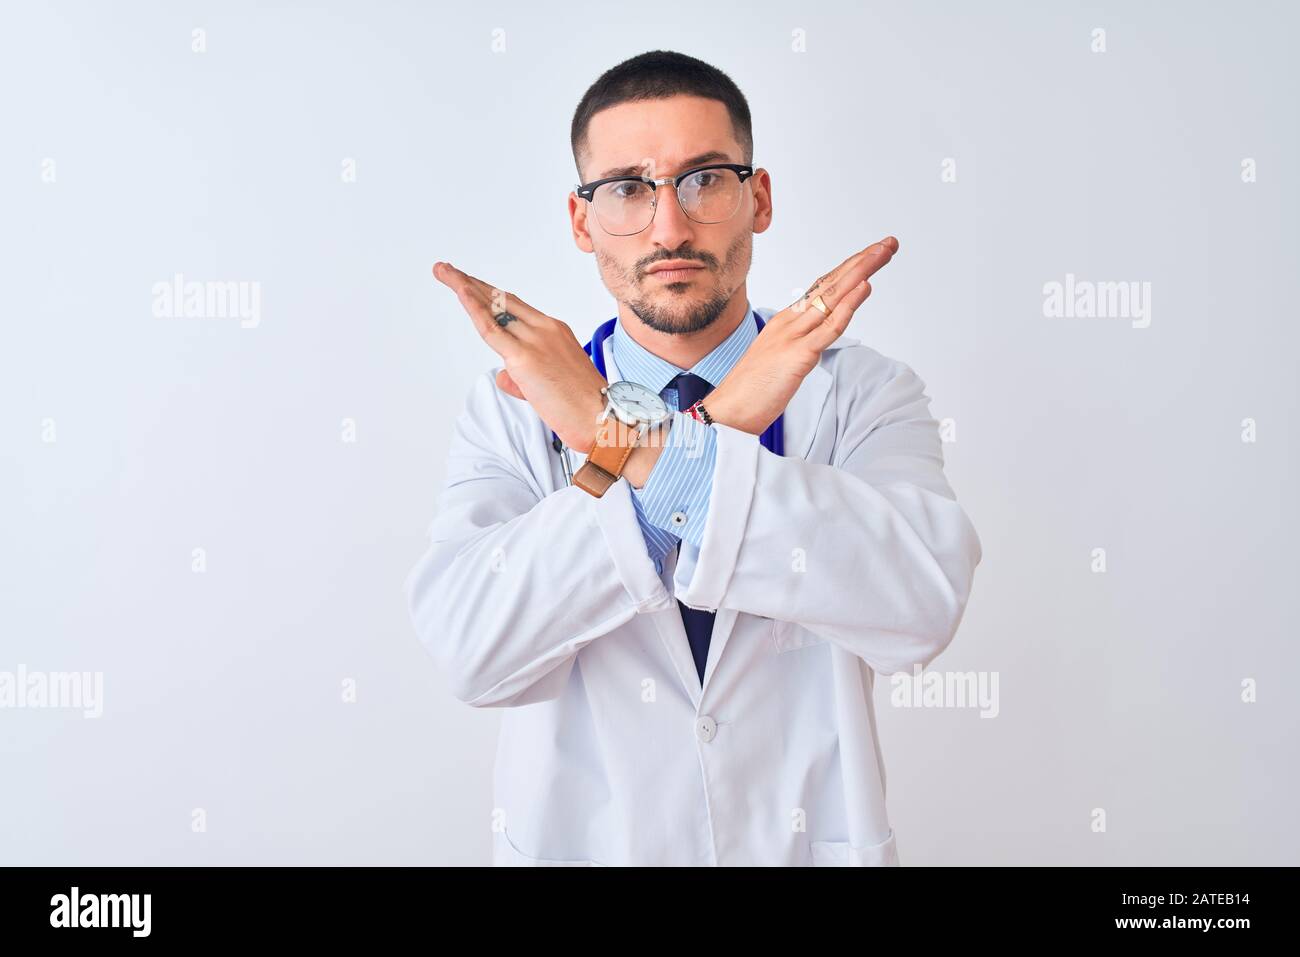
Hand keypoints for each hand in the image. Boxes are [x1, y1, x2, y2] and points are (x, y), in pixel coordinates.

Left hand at [432, 262, 608, 452]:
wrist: (603, 419)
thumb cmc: (583, 407)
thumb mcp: (550, 386)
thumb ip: (522, 379)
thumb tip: (503, 376)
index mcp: (556, 331)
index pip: (516, 306)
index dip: (491, 294)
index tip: (472, 283)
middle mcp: (545, 328)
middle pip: (502, 299)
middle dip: (471, 283)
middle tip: (448, 269)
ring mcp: (535, 341)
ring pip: (493, 307)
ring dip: (464, 287)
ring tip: (444, 271)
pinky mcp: (524, 358)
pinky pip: (491, 328)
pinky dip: (473, 307)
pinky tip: (460, 291)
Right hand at [705, 236, 898, 434]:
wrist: (728, 412)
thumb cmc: (752, 391)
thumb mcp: (780, 360)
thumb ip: (799, 345)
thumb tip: (817, 339)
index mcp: (785, 322)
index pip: (822, 288)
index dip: (848, 270)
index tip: (871, 255)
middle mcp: (789, 322)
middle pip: (830, 284)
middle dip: (862, 262)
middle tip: (888, 244)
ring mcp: (792, 336)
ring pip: (831, 297)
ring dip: (860, 272)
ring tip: (882, 253)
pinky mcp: (797, 356)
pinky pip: (828, 328)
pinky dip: (848, 306)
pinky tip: (864, 287)